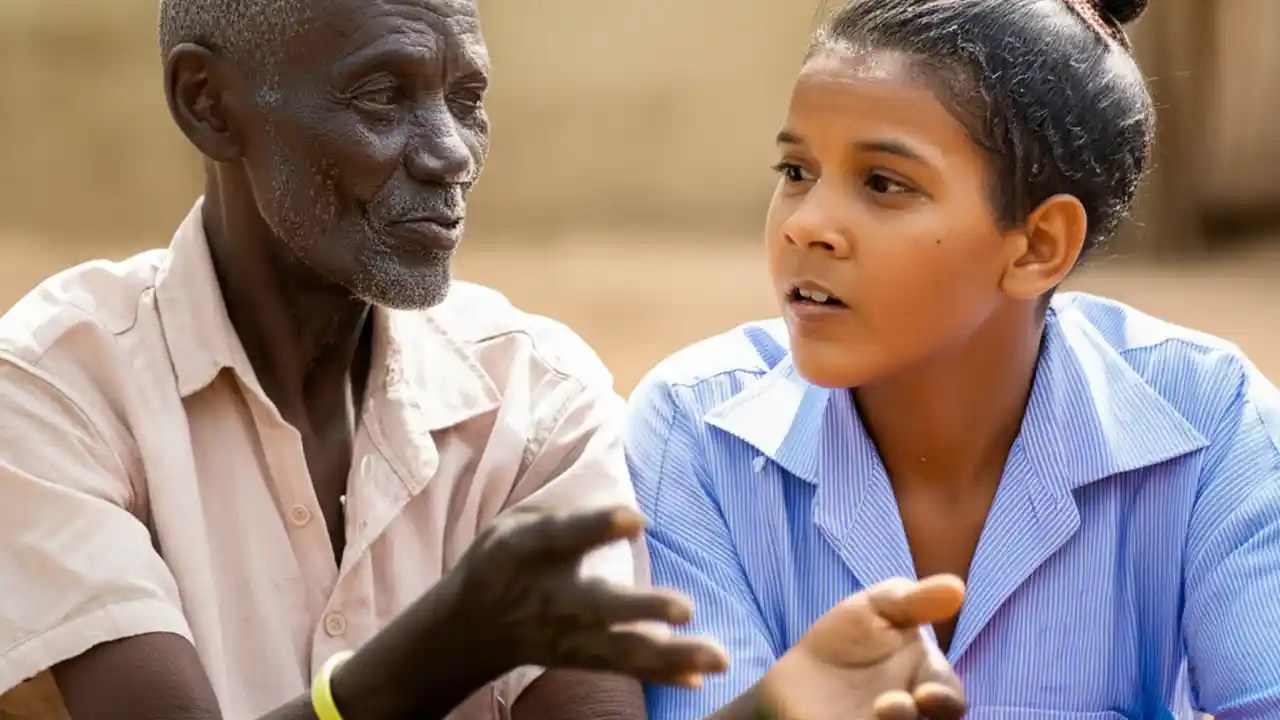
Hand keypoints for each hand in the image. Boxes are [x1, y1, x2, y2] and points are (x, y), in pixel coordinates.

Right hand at [440, 505, 728, 687]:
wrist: (467, 629)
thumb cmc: (504, 560)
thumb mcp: (517, 523)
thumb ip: (569, 515)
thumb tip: (631, 510)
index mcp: (524, 551)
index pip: (560, 536)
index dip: (596, 525)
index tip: (636, 518)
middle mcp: (548, 599)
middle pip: (598, 606)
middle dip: (641, 609)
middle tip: (686, 608)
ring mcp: (565, 637)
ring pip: (621, 648)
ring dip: (672, 653)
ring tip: (719, 656)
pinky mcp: (579, 659)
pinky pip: (624, 669)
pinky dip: (662, 674)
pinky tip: (702, 676)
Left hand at [760, 575, 965, 719]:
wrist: (797, 675)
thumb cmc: (849, 640)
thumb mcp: (876, 609)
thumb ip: (914, 601)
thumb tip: (955, 586)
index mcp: (929, 684)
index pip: (950, 699)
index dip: (944, 699)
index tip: (926, 693)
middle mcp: (915, 716)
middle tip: (893, 705)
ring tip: (876, 711)